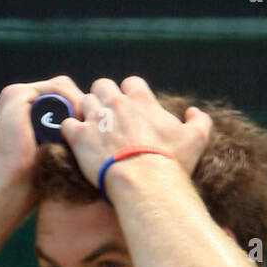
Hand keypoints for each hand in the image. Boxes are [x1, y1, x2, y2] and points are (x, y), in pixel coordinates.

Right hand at [0, 75, 84, 186]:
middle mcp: (16, 97)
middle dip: (79, 102)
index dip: (77, 106)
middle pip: (59, 88)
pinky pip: (52, 89)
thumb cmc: (30, 176)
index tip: (94, 124)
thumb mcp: (48, 150)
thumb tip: (89, 141)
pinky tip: (79, 117)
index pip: (58, 95)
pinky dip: (69, 99)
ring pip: (58, 87)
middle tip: (96, 120)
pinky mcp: (16, 96)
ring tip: (89, 120)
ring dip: (77, 101)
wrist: (11, 183)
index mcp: (22, 107)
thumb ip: (59, 139)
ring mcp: (15, 94)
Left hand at [60, 77, 211, 190]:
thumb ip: (199, 121)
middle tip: (109, 120)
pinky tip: (76, 143)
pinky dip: (70, 131)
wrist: (144, 183)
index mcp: (142, 99)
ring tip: (92, 132)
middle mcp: (116, 103)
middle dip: (104, 99)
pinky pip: (67, 124)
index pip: (132, 83)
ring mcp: (96, 118)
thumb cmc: (170, 163)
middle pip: (103, 86)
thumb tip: (194, 112)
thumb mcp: (196, 140)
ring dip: (87, 114)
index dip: (130, 96)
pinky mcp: (79, 137)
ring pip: (84, 102)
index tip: (132, 111)